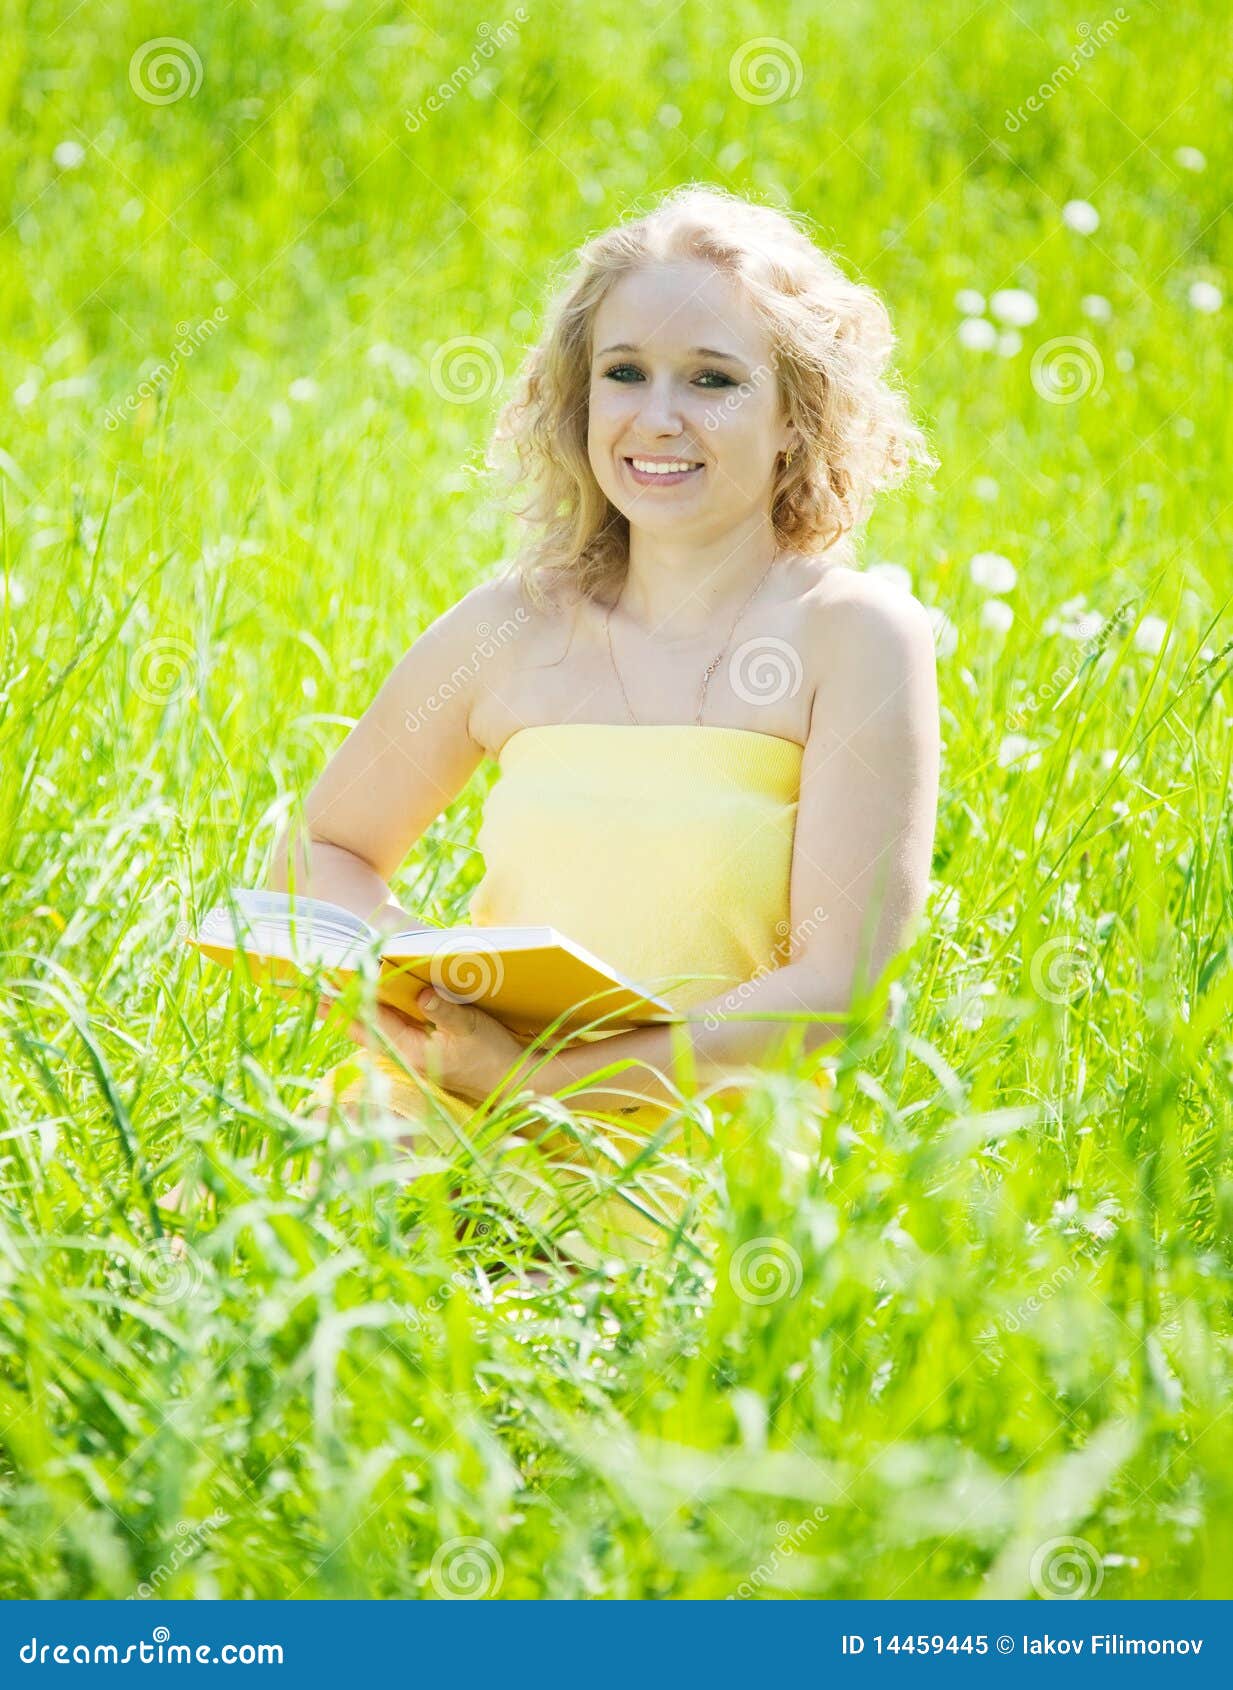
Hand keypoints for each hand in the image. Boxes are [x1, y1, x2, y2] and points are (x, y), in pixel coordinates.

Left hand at [315, 985, 531, 1105]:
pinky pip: (388, 1032)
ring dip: (355, 1012)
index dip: (347, 1003)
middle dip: (340, 1008)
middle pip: (363, 1028)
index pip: (370, 1022)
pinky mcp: (419, 1054)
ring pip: (373, 1031)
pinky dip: (375, 1017)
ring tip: (330, 994)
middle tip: (313, 988)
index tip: (323, 988)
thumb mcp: (473, 1028)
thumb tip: (421, 993)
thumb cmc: (493, 1055)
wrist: (511, 1081)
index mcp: (412, 1051)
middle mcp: (404, 1057)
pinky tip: (369, 1005)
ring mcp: (410, 1056)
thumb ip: (447, 1010)